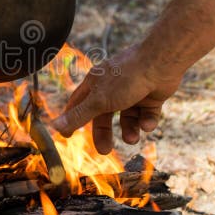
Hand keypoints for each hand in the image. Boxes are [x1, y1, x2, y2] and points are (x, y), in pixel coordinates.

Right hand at [51, 45, 181, 154]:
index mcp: (95, 83)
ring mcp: (133, 92)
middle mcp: (112, 87)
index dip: (72, 118)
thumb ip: (79, 115)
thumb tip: (54, 126)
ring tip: (132, 138)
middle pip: (103, 115)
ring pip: (127, 118)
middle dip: (104, 133)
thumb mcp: (99, 101)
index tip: (68, 136)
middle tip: (105, 150)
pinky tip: (148, 124)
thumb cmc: (125, 78)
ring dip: (129, 130)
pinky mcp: (151, 96)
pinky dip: (147, 121)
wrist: (160, 64)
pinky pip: (146, 115)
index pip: (78, 103)